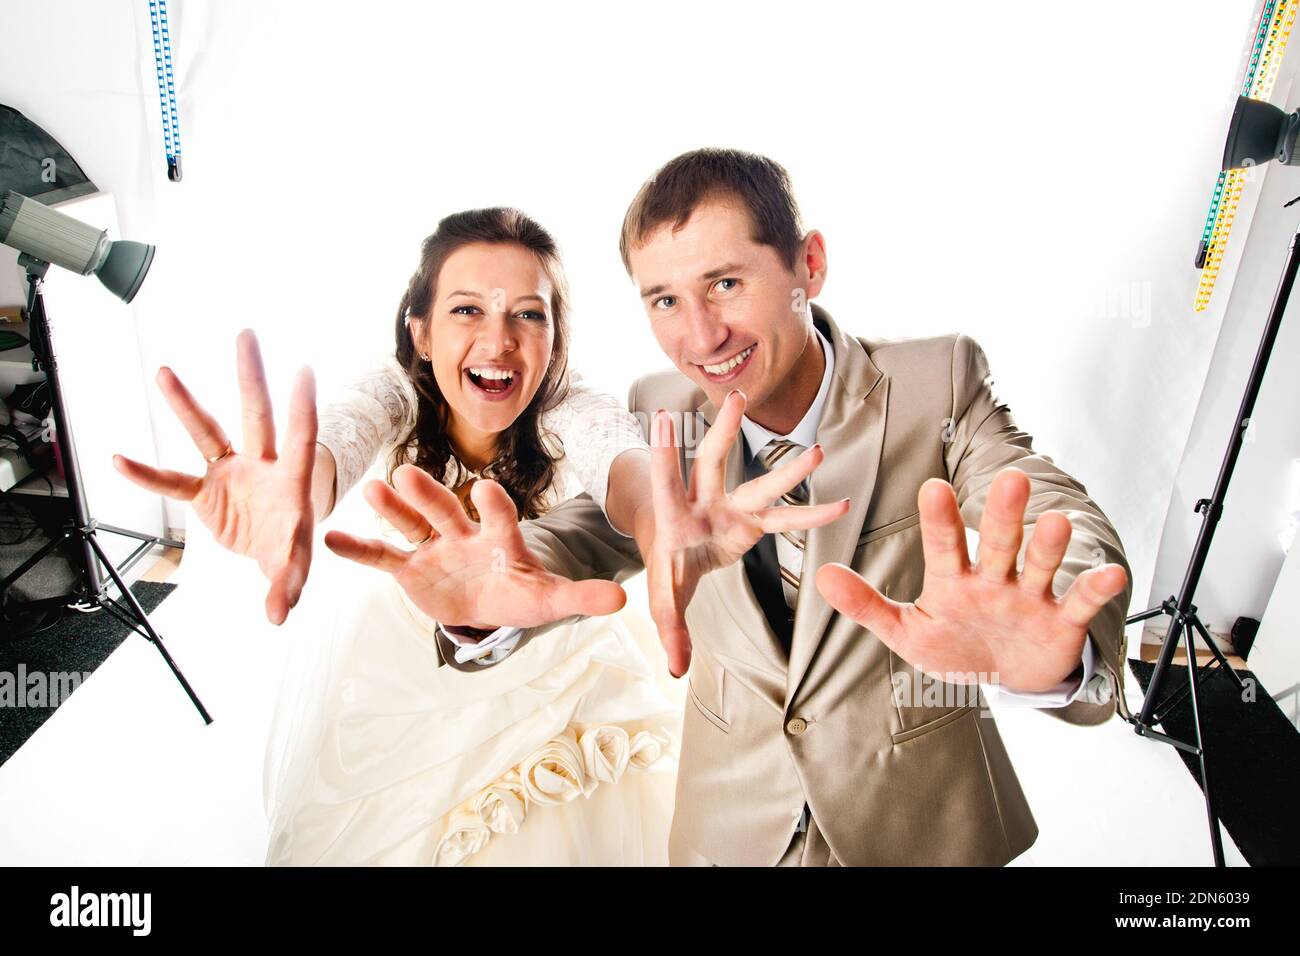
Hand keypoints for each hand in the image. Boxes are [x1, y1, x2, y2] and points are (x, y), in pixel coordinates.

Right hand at [112, 329, 316, 625]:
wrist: (270, 560)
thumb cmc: (290, 550)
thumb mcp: (293, 567)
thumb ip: (286, 585)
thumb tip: (278, 613)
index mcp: (293, 479)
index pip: (301, 436)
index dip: (303, 407)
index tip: (304, 372)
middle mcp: (261, 467)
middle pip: (257, 415)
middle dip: (253, 378)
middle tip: (247, 335)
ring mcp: (232, 474)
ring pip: (209, 432)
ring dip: (187, 405)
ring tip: (165, 373)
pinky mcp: (206, 493)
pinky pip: (174, 480)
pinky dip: (149, 474)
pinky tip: (120, 459)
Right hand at [323, 465, 626, 629]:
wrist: (490, 602)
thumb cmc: (520, 593)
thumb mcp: (550, 599)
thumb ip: (581, 596)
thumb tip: (623, 600)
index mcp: (501, 538)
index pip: (498, 515)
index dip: (494, 504)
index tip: (486, 488)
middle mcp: (464, 534)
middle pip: (447, 509)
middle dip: (429, 494)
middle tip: (407, 470)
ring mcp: (435, 547)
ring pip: (412, 523)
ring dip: (393, 507)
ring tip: (372, 488)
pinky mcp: (411, 567)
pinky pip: (383, 556)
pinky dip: (360, 549)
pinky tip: (331, 540)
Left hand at [646, 389, 850, 676]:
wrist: (677, 545)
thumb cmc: (668, 565)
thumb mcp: (665, 596)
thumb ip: (670, 627)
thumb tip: (676, 669)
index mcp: (673, 514)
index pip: (665, 480)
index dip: (664, 452)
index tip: (660, 418)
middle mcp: (703, 500)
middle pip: (712, 462)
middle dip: (724, 433)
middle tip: (737, 400)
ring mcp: (730, 506)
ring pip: (759, 485)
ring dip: (787, 470)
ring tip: (819, 451)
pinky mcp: (751, 520)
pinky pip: (784, 518)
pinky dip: (810, 516)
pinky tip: (840, 504)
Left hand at [815, 467, 1127, 692]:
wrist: (1003, 679)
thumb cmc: (954, 647)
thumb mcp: (907, 633)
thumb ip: (867, 606)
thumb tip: (822, 577)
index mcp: (954, 580)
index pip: (944, 544)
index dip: (940, 519)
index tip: (933, 487)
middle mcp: (994, 579)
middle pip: (998, 542)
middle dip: (1003, 514)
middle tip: (1010, 480)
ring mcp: (1029, 597)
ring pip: (1040, 564)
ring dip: (1049, 546)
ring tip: (1057, 522)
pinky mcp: (1061, 621)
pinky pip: (1080, 602)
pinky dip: (1096, 588)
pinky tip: (1110, 573)